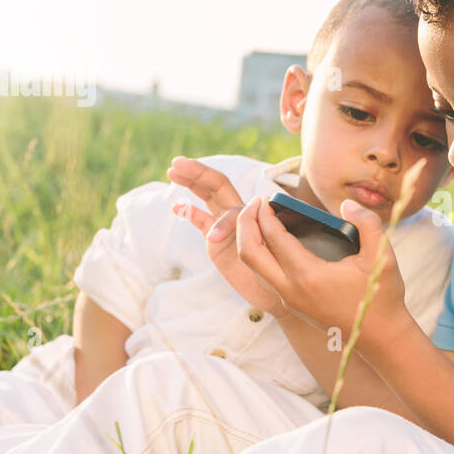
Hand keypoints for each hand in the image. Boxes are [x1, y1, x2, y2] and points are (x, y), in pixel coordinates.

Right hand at [166, 156, 287, 316]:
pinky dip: (190, 212)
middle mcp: (239, 216)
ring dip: (192, 182)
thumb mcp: (271, 253)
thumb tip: (257, 204)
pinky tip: (178, 206)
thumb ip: (262, 231)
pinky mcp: (215, 241)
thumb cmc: (279, 272)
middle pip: (217, 186)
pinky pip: (201, 220)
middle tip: (177, 163)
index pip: (234, 208)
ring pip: (208, 196)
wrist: (275, 291)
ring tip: (173, 171)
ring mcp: (225, 226)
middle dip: (199, 173)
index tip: (213, 239)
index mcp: (253, 217)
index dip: (223, 221)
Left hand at [232, 176, 418, 347]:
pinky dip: (261, 254)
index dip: (266, 214)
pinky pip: (264, 276)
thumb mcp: (382, 257)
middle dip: (245, 224)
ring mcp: (289, 300)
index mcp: (308, 276)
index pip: (274, 238)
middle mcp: (291, 290)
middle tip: (255, 204)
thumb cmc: (380, 298)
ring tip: (260, 219)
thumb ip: (367, 223)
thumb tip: (346, 204)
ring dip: (250, 240)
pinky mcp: (292, 305)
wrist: (380, 338)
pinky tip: (274, 241)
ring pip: (253, 267)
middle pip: (249, 254)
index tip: (267, 198)